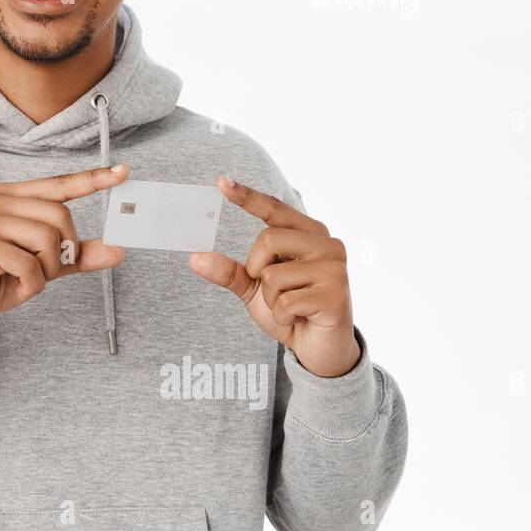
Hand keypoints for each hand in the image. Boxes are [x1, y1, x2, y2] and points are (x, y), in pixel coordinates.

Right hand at [0, 163, 130, 334]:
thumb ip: (77, 255)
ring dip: (46, 271)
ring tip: (25, 280)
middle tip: (44, 271)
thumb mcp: (41, 265)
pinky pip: (29, 265)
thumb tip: (118, 250)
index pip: (59, 184)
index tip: (123, 172)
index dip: (92, 180)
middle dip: (63, 252)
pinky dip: (31, 284)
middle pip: (60, 216)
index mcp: (11, 197)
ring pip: (48, 240)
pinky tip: (14, 287)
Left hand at [187, 175, 360, 376]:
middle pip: (267, 240)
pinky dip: (282, 315)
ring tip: (292, 307)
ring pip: (273, 275)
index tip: (220, 181)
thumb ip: (230, 271)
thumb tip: (194, 258)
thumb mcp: (255, 289)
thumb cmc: (291, 310)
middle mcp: (327, 244)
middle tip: (274, 290)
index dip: (247, 196)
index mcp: (309, 234)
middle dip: (257, 270)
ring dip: (271, 299)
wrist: (319, 348)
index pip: (274, 209)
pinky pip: (285, 302)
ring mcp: (335, 269)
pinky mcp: (336, 295)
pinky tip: (300, 318)